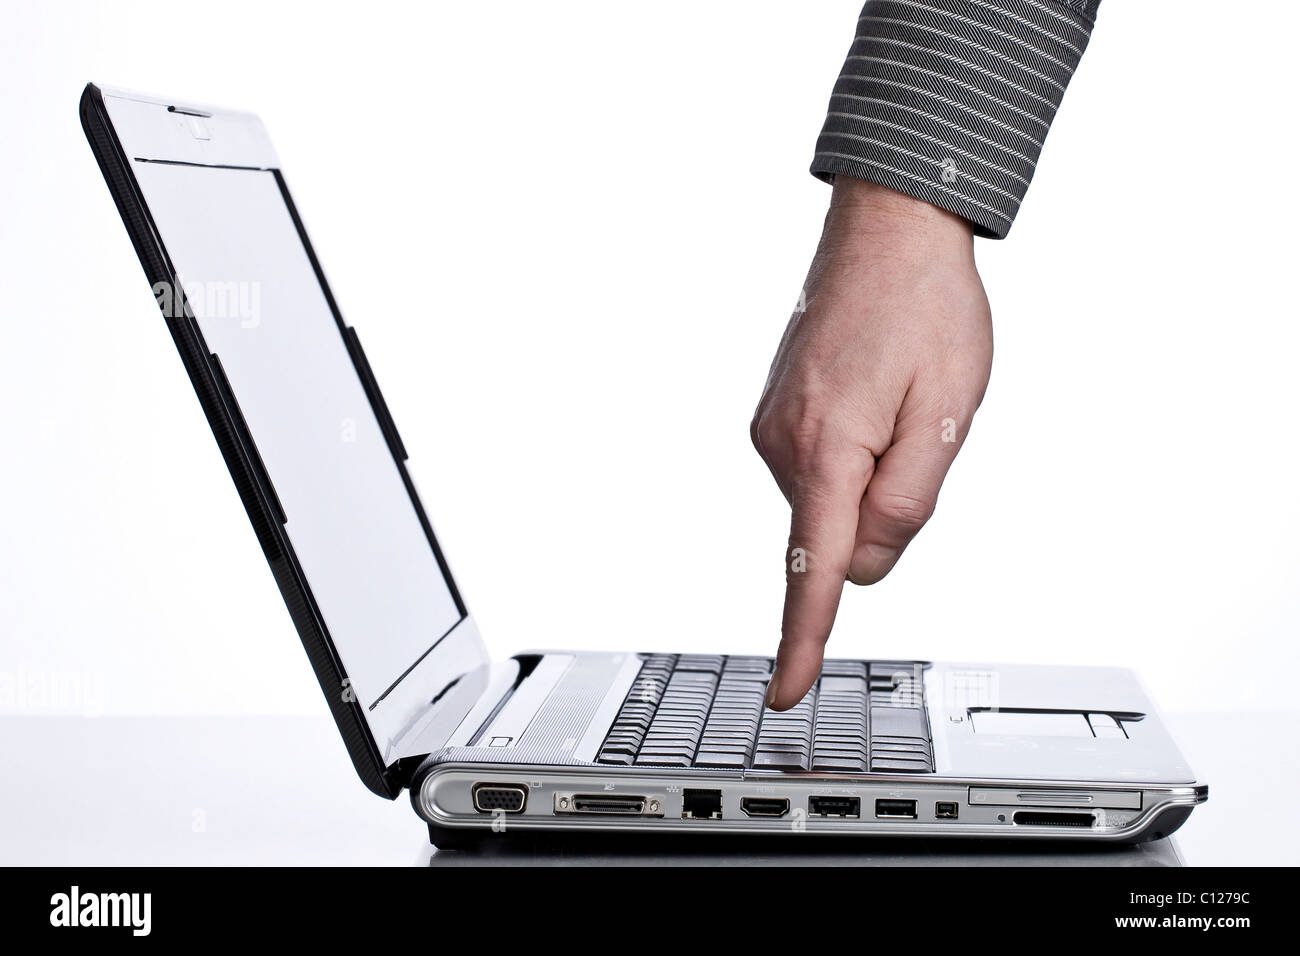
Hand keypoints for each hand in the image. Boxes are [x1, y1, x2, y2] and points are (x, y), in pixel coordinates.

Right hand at [752, 177, 992, 709]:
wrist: (886, 233)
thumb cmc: (926, 309)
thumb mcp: (949, 415)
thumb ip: (908, 505)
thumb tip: (868, 563)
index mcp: (827, 447)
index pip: (815, 568)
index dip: (805, 636)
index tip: (786, 688)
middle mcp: (782, 444)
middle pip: (840, 536)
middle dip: (886, 511)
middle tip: (920, 430)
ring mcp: (771, 430)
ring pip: (832, 506)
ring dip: (871, 477)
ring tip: (896, 401)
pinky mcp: (773, 420)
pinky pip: (821, 475)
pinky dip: (853, 459)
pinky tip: (871, 400)